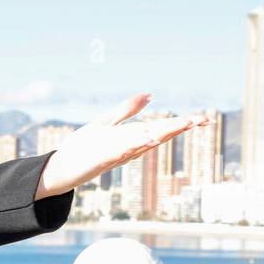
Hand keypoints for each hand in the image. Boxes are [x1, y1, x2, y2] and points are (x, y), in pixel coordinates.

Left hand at [34, 93, 211, 198]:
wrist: (60, 169)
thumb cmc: (82, 148)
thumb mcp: (106, 122)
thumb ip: (127, 109)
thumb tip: (149, 95)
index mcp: (131, 139)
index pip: (160, 129)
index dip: (181, 124)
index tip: (203, 119)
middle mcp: (128, 148)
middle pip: (157, 136)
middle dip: (177, 128)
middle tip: (201, 121)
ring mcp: (115, 154)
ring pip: (142, 143)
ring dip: (161, 135)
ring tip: (181, 126)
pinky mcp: (101, 159)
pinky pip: (121, 152)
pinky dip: (134, 146)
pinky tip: (147, 140)